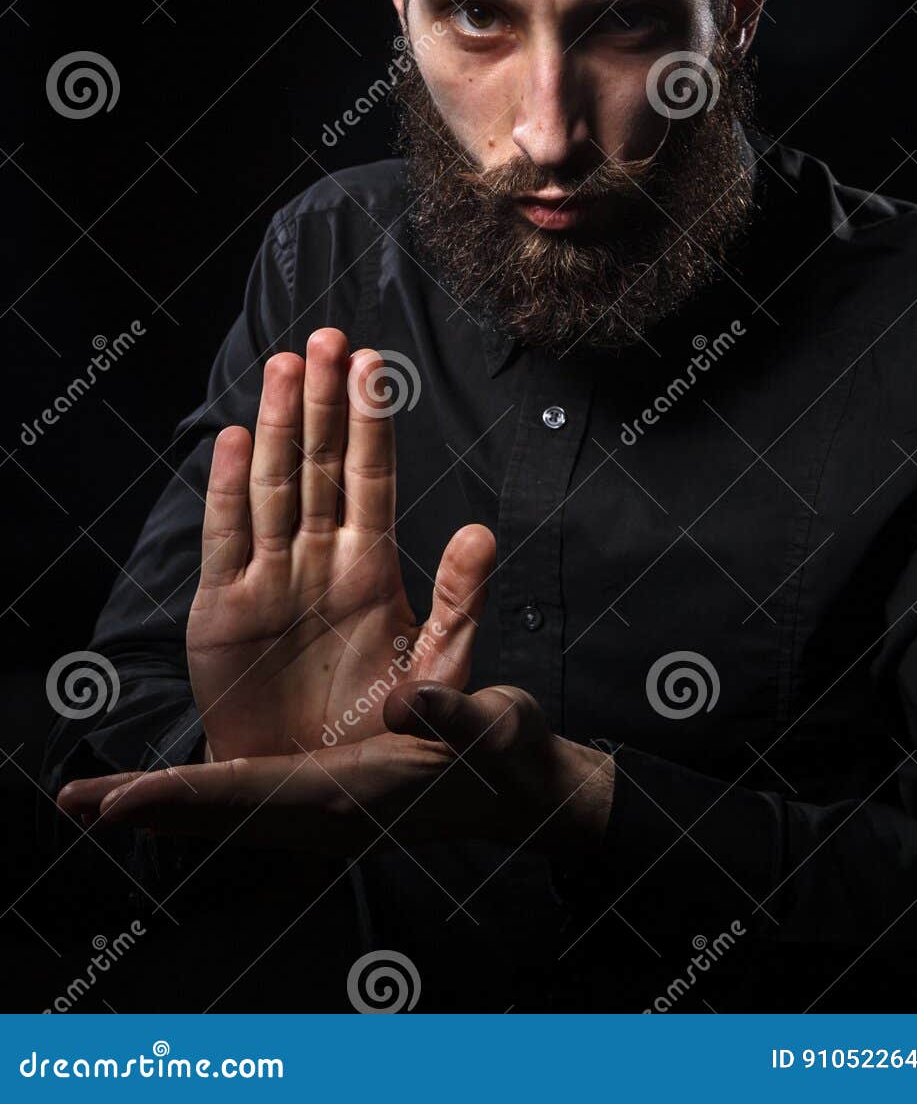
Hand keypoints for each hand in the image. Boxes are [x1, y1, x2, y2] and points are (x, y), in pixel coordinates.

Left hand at [58, 682, 614, 863]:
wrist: (527, 790)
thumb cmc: (508, 755)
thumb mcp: (491, 726)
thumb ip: (453, 715)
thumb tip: (412, 703)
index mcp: (354, 795)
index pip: (251, 795)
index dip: (184, 796)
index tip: (120, 801)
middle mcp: (327, 811)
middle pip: (223, 810)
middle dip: (150, 806)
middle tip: (77, 803)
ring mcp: (325, 813)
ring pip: (231, 810)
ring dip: (167, 806)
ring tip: (100, 803)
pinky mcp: (330, 800)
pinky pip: (255, 800)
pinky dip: (208, 798)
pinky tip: (176, 796)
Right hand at [186, 334, 495, 760]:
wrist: (307, 789)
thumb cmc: (374, 730)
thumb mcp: (434, 672)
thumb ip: (459, 603)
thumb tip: (483, 530)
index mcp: (370, 567)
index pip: (372, 478)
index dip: (373, 420)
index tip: (376, 363)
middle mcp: (317, 558)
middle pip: (320, 464)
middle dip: (324, 400)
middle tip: (326, 336)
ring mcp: (269, 577)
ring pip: (274, 485)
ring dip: (277, 425)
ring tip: (284, 365)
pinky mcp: (224, 608)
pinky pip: (228, 539)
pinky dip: (227, 490)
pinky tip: (233, 440)